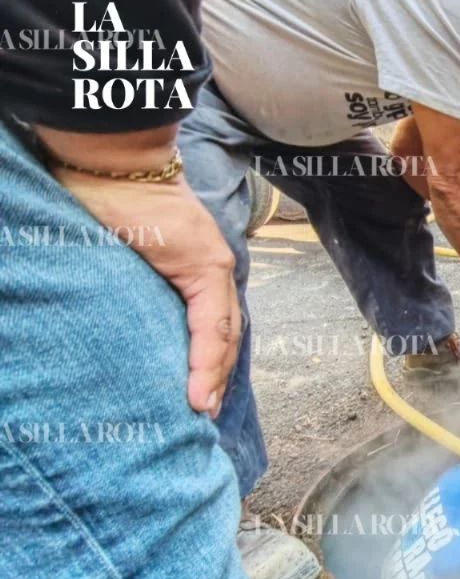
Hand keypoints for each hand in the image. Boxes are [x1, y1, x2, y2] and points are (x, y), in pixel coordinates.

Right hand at [58, 171, 240, 417]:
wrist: (117, 163)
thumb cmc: (114, 204)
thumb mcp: (130, 257)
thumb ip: (144, 287)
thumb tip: (131, 322)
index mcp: (201, 268)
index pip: (216, 325)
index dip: (213, 364)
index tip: (203, 401)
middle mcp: (216, 269)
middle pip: (227, 333)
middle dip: (218, 376)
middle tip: (205, 415)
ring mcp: (215, 265)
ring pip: (225, 330)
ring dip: (215, 374)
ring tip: (202, 410)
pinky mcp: (206, 264)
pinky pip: (210, 319)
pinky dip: (206, 355)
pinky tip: (200, 385)